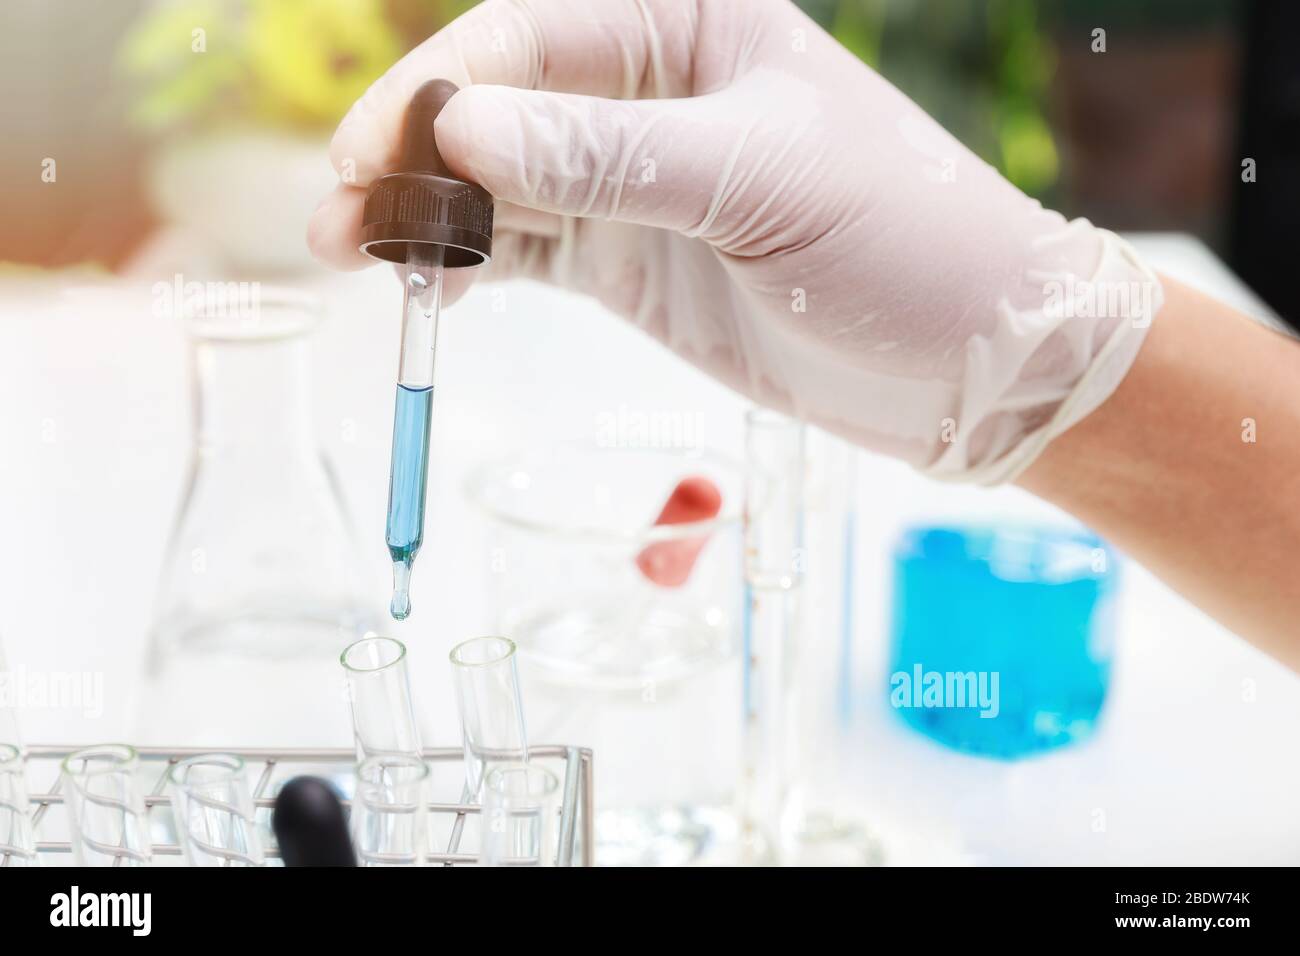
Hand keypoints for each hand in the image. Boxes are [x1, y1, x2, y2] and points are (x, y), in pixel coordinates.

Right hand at [309, 0, 1160, 482]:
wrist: (970, 364)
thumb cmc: (902, 243)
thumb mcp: (758, 183)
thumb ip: (611, 156)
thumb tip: (460, 129)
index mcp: (690, 24)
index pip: (530, 38)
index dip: (440, 90)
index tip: (378, 155)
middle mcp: (649, 90)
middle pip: (493, 106)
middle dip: (408, 155)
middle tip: (335, 214)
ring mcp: (632, 181)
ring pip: (493, 183)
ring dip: (420, 216)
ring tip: (350, 254)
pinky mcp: (628, 259)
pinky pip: (524, 250)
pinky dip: (468, 266)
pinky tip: (422, 288)